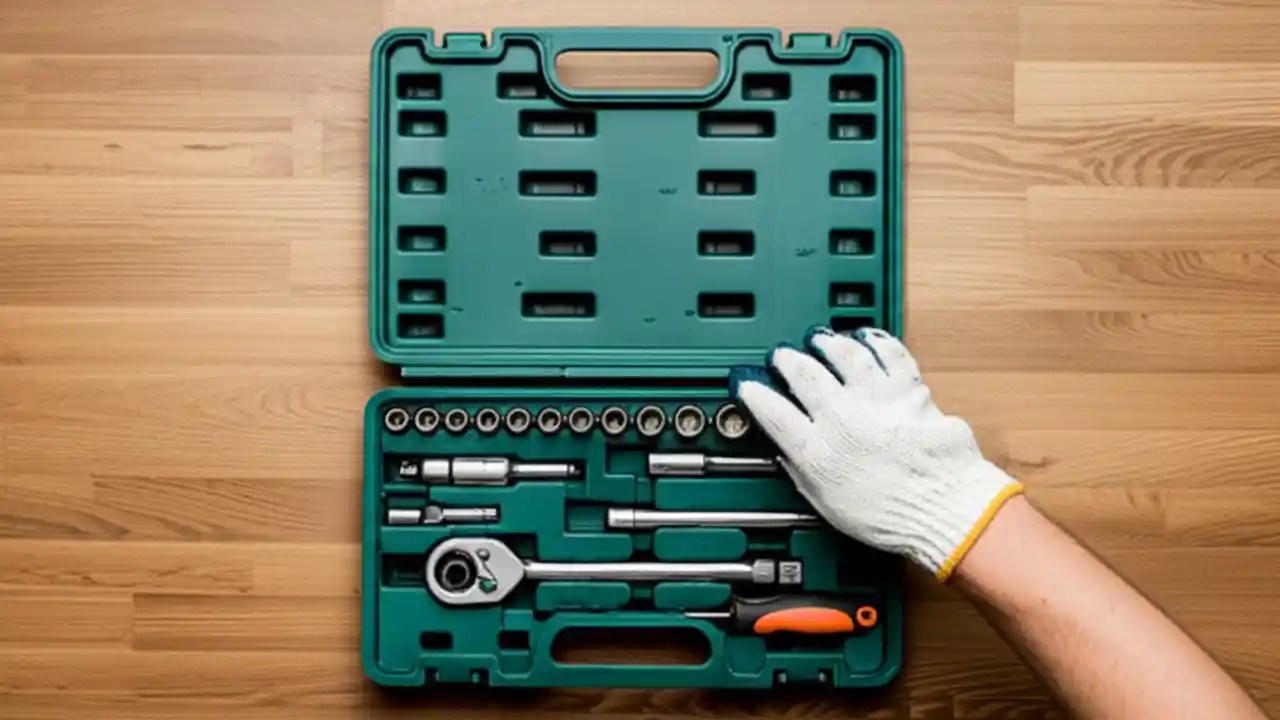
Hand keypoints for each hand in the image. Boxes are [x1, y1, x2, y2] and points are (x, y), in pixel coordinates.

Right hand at [729, 327, 1022, 580]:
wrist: (944, 510)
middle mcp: (843, 419)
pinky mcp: (908, 391)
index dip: (754, 393)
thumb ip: (804, 475)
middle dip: (787, 359)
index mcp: (818, 452)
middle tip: (782, 355)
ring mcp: (876, 400)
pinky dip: (878, 342)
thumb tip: (789, 455)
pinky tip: (867, 338)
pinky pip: (890, 355)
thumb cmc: (893, 517)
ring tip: (819, 339)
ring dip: (828, 343)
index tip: (748, 384)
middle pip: (804, 373)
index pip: (773, 412)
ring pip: (844, 355)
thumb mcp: (830, 506)